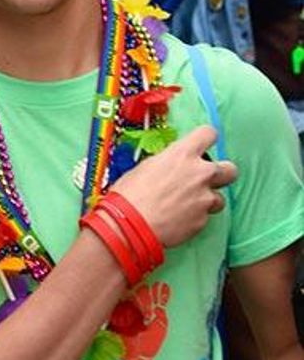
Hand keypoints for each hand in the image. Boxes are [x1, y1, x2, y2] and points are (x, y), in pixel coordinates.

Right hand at [109, 125, 236, 248]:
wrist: (129, 225)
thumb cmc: (129, 196)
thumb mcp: (146, 167)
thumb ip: (168, 163)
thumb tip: (173, 166)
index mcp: (183, 154)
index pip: (208, 134)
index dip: (205, 140)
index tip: (202, 145)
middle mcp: (200, 174)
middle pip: (230, 169)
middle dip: (221, 175)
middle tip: (206, 180)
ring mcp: (204, 198)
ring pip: (219, 198)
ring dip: (206, 201)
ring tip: (186, 206)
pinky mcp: (202, 221)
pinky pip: (204, 217)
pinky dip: (194, 218)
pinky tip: (177, 219)